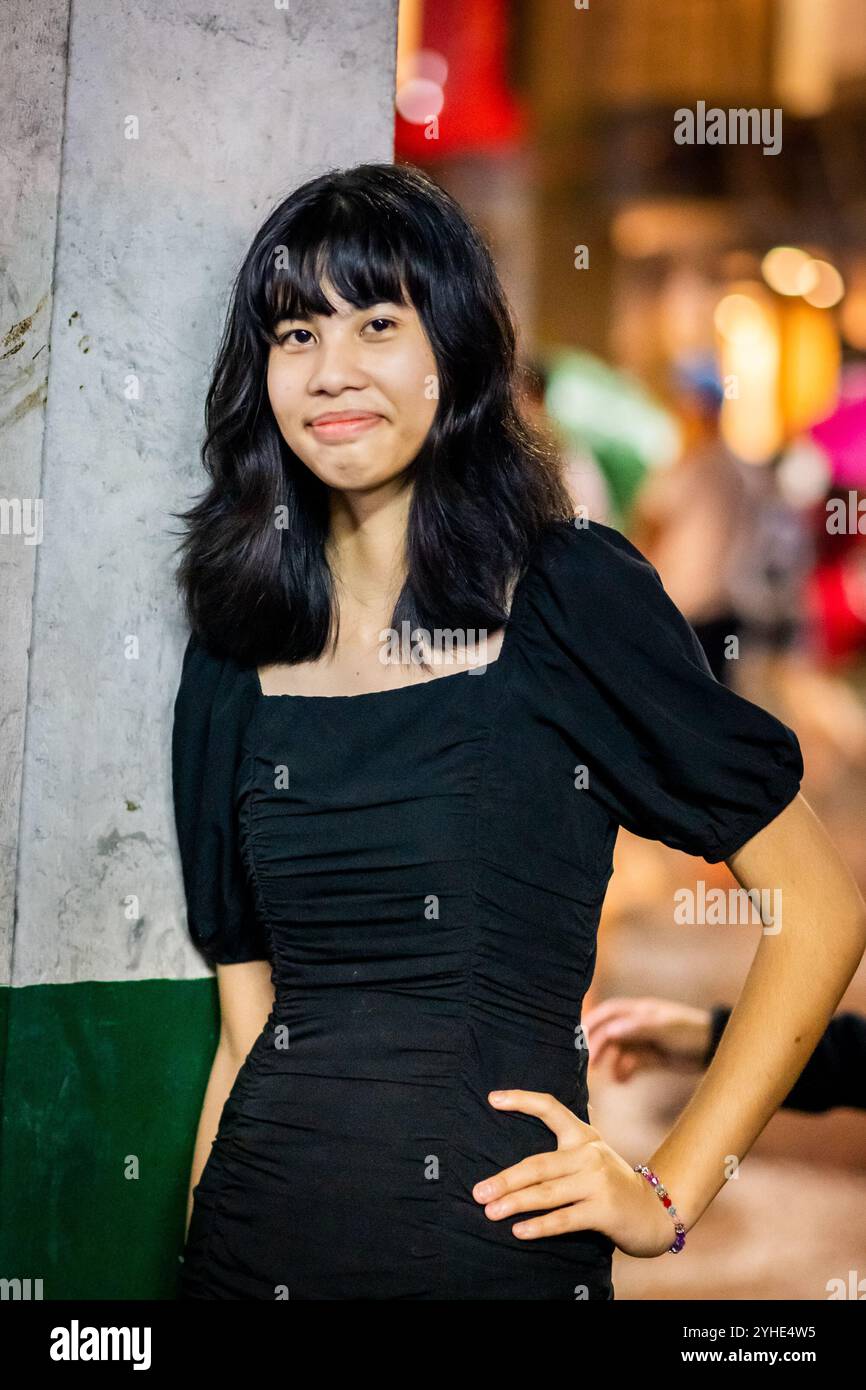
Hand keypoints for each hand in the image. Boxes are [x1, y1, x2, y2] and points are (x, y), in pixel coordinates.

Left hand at [472, 1089, 678, 1257]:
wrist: (654, 1211)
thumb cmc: (612, 1184)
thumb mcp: (592, 1156)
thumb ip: (564, 1149)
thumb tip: (523, 1150)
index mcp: (584, 1136)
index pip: (550, 1108)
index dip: (521, 1100)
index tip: (492, 1099)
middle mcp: (589, 1154)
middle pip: (538, 1165)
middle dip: (505, 1179)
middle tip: (478, 1191)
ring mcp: (597, 1182)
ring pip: (546, 1193)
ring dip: (515, 1203)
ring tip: (490, 1211)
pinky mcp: (603, 1210)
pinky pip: (564, 1218)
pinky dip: (539, 1226)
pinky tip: (519, 1230)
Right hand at [582, 996, 712, 1081]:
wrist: (715, 1049)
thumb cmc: (691, 1032)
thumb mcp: (666, 1028)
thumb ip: (639, 1028)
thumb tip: (611, 1030)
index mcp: (640, 1012)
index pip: (610, 1012)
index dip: (593, 1021)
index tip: (580, 1037)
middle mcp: (639, 1025)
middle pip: (611, 1032)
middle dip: (599, 1047)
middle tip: (589, 1064)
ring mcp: (645, 1041)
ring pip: (620, 1050)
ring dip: (611, 1062)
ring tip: (607, 1076)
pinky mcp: (652, 1058)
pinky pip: (632, 1064)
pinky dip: (625, 1071)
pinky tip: (623, 1081)